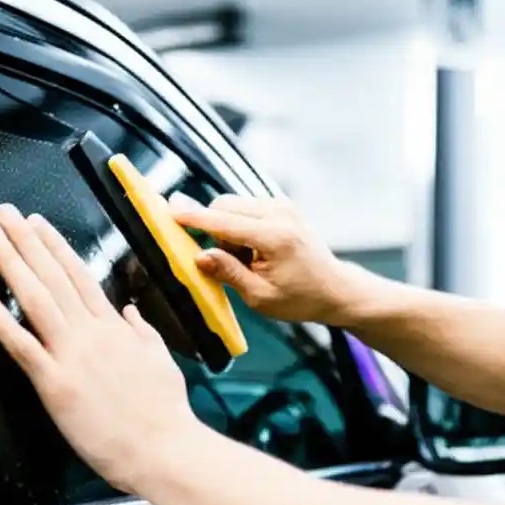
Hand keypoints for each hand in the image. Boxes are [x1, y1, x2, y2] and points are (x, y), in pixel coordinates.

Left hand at [0, 204, 203, 494]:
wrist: (164, 449)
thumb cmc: (165, 412)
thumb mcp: (160, 360)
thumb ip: (142, 333)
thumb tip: (131, 313)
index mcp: (115, 327)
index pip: (79, 276)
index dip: (54, 246)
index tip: (36, 224)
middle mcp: (92, 333)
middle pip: (53, 277)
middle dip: (26, 241)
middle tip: (3, 213)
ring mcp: (73, 356)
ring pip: (36, 300)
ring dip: (11, 264)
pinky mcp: (56, 385)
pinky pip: (23, 347)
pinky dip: (2, 321)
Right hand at [170, 194, 360, 322]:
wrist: (334, 288)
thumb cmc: (300, 298)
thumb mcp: (260, 297)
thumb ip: (228, 273)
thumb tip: (199, 256)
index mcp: (275, 238)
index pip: (225, 222)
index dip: (195, 217)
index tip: (170, 210)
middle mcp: (279, 214)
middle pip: (225, 206)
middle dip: (213, 230)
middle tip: (227, 261)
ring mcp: (281, 206)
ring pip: (232, 206)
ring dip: (226, 230)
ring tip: (246, 260)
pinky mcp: (281, 206)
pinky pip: (245, 208)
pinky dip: (238, 227)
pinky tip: (253, 251)